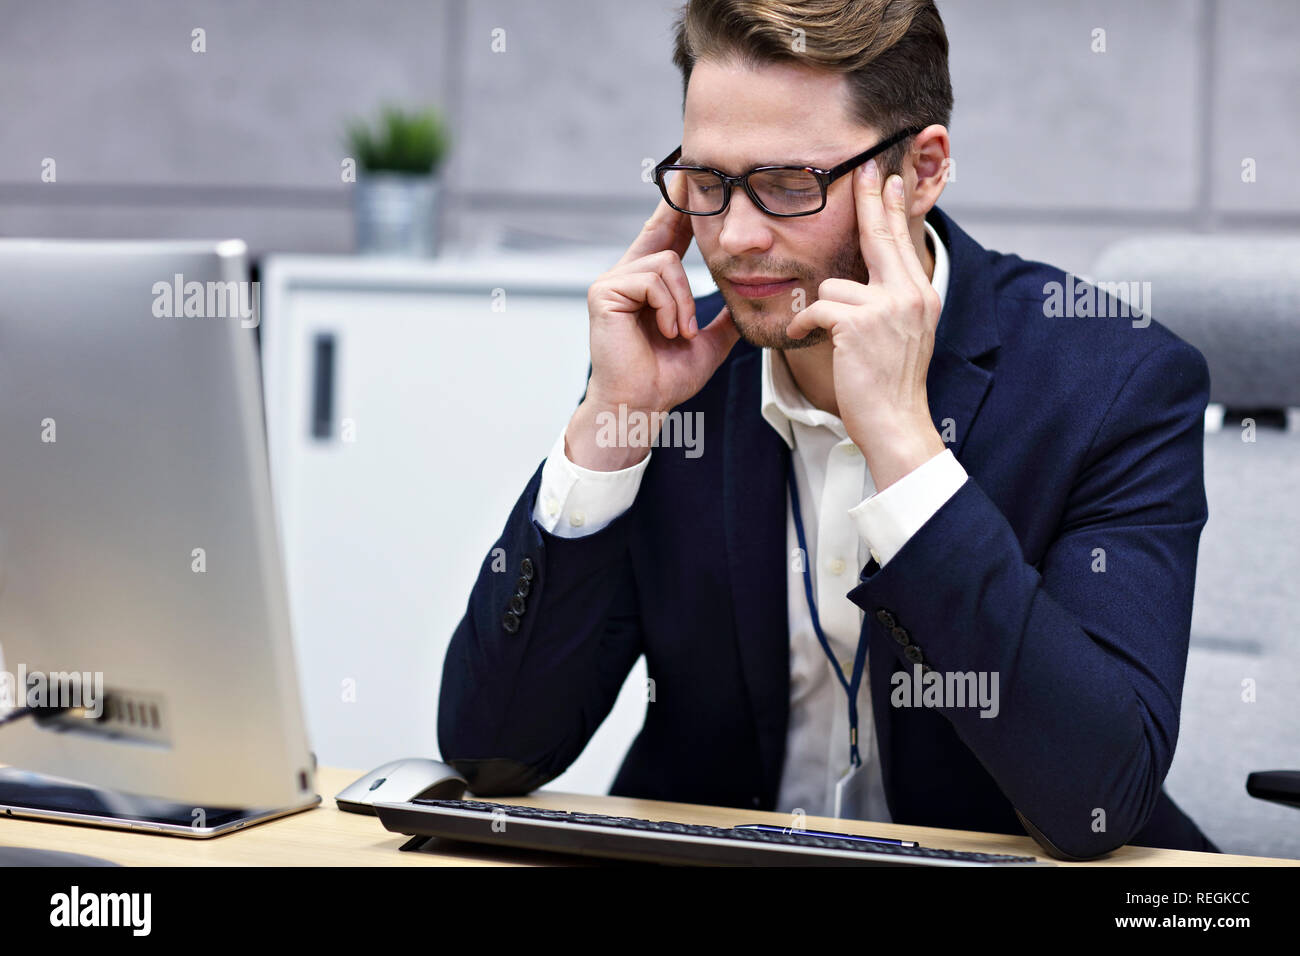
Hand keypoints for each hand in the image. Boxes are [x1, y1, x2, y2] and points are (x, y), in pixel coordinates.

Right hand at [568, 176, 739, 469]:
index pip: (665, 236)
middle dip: (681, 218)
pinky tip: (667, 331)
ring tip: (680, 331)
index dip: (677, 209)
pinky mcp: (604, 293)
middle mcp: (624, 276)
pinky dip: (670, 307)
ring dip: (684, 301)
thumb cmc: (666, 378)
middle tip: (689, 197)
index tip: (689, 182)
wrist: (642, 406)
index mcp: (646, 284)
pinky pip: (652, 279)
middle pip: (664, 236)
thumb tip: (750, 298)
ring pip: (666, 263)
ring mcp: (611, 282)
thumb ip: (723, 317)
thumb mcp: (707, 342)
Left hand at [785, 161, 944, 490]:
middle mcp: (909, 295)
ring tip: (831, 339)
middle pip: (880, 236)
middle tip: (865, 167)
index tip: (885, 177)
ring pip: (833, 285)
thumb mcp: (903, 334)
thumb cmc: (890, 384)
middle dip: (869, 200)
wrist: (896, 422)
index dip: (890, 207)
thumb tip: (871, 276)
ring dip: (822, 312)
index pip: (901, 241)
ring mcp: (887, 307)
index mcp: (920, 296)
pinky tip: (808, 338)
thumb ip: (892, 301)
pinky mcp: (858, 323)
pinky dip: (804, 324)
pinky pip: (816, 308)